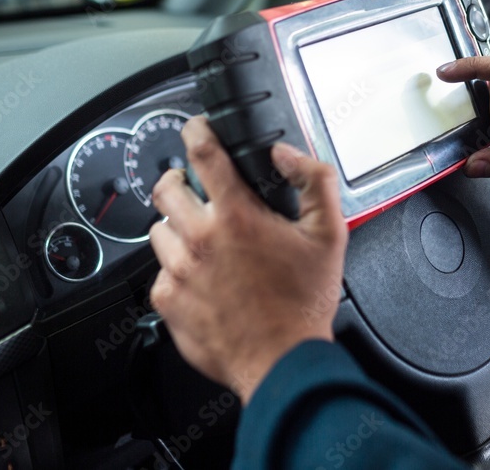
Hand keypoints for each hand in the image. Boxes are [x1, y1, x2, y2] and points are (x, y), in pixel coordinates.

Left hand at [148, 116, 347, 403]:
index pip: (203, 153)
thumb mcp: (330, 234)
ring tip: (202, 239)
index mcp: (236, 216)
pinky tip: (202, 276)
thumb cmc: (303, 303)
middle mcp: (200, 239)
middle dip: (180, 179)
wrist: (281, 361)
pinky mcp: (167, 300)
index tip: (197, 128)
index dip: (197, 130)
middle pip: (166, 187)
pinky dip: (176, 268)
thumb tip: (286, 155)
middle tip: (195, 188)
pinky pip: (159, 271)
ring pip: (159, 229)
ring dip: (177, 226)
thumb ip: (315, 181)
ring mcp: (179, 271)